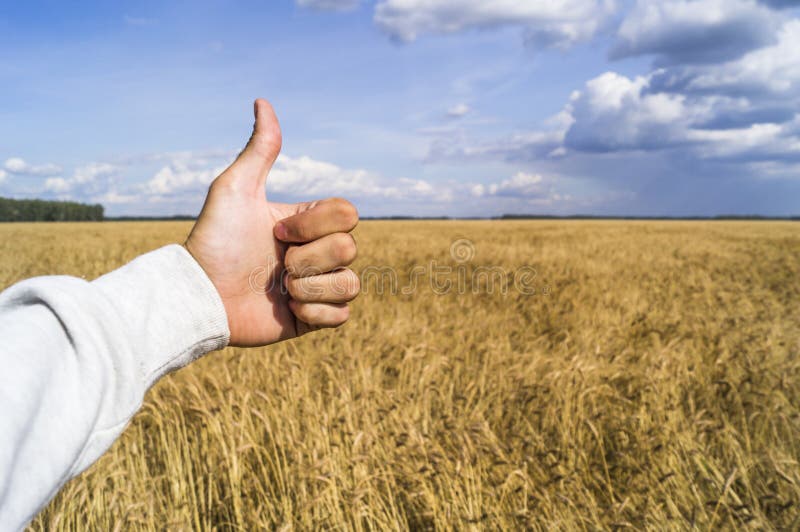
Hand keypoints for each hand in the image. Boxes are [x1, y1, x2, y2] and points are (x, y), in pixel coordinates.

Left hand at [185, 99, 359, 346]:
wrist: (200, 296)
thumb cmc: (214, 241)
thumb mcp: (235, 189)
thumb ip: (259, 150)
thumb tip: (262, 101)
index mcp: (307, 222)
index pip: (347, 214)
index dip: (314, 225)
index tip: (276, 231)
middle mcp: (317, 252)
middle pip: (350, 248)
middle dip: (307, 258)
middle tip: (274, 265)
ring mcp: (318, 286)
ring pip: (351, 283)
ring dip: (310, 287)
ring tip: (280, 289)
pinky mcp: (314, 318)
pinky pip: (342, 315)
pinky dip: (315, 312)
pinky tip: (287, 308)